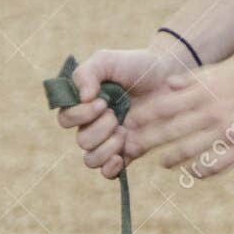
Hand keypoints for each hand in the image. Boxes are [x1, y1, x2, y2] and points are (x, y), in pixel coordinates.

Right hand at [55, 40, 196, 179]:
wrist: (167, 75)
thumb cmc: (135, 66)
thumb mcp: (107, 60)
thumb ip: (87, 73)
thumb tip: (82, 98)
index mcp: (84, 105)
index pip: (66, 119)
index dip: (79, 115)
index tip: (101, 102)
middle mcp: (93, 125)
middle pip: (81, 141)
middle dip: (98, 129)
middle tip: (115, 113)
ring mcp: (110, 141)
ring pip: (91, 160)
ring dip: (105, 148)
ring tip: (122, 132)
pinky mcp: (127, 153)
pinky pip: (108, 173)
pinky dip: (110, 169)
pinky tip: (120, 157)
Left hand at [124, 57, 233, 178]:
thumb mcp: (226, 70)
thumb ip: (195, 79)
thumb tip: (168, 84)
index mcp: (206, 90)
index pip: (164, 105)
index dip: (143, 116)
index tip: (127, 124)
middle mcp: (211, 110)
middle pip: (169, 129)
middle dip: (147, 140)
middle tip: (129, 149)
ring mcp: (227, 130)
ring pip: (189, 148)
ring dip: (172, 158)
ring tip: (162, 164)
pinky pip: (216, 163)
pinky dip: (202, 170)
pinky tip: (194, 174)